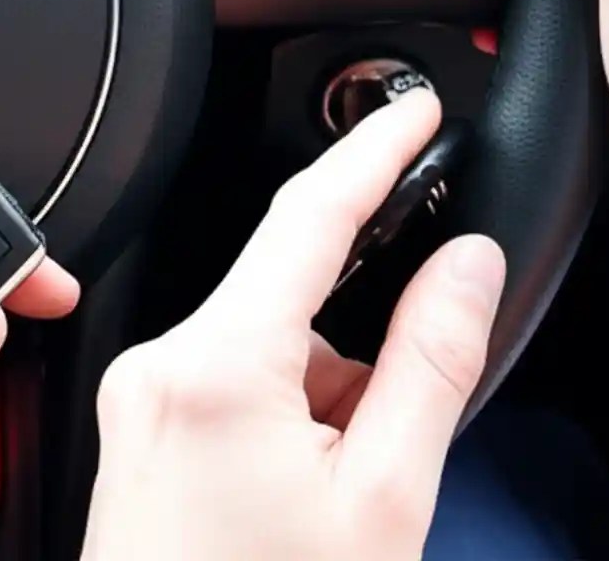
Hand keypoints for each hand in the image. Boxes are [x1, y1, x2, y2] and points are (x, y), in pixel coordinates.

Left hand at [81, 92, 506, 560]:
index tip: (413, 114)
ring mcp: (143, 400)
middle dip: (357, 338)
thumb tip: (465, 270)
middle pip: (289, 292)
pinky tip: (301, 492)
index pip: (309, 216)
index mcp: (218, 368)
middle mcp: (160, 368)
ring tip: (337, 495)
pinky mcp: (142, 428)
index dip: (373, 152)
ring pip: (266, 342)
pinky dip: (288, 412)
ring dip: (325, 390)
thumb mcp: (384, 496)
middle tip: (388, 430)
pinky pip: (232, 381)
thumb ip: (431, 362)